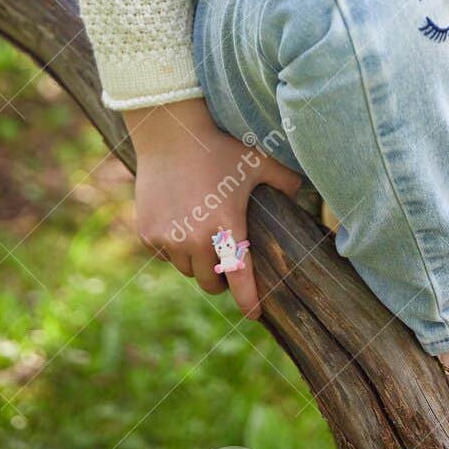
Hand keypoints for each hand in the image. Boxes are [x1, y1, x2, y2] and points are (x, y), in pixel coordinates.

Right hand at [125, 98, 301, 319]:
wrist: (170, 134)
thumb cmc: (219, 147)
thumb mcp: (258, 162)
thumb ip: (285, 182)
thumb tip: (302, 196)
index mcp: (226, 227)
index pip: (240, 277)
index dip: (248, 300)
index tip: (255, 315)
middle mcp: (194, 240)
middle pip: (210, 282)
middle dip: (221, 277)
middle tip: (227, 259)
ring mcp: (167, 238)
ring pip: (186, 269)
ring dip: (197, 260)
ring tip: (203, 232)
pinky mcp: (147, 233)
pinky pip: (165, 254)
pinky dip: (173, 246)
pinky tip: (180, 219)